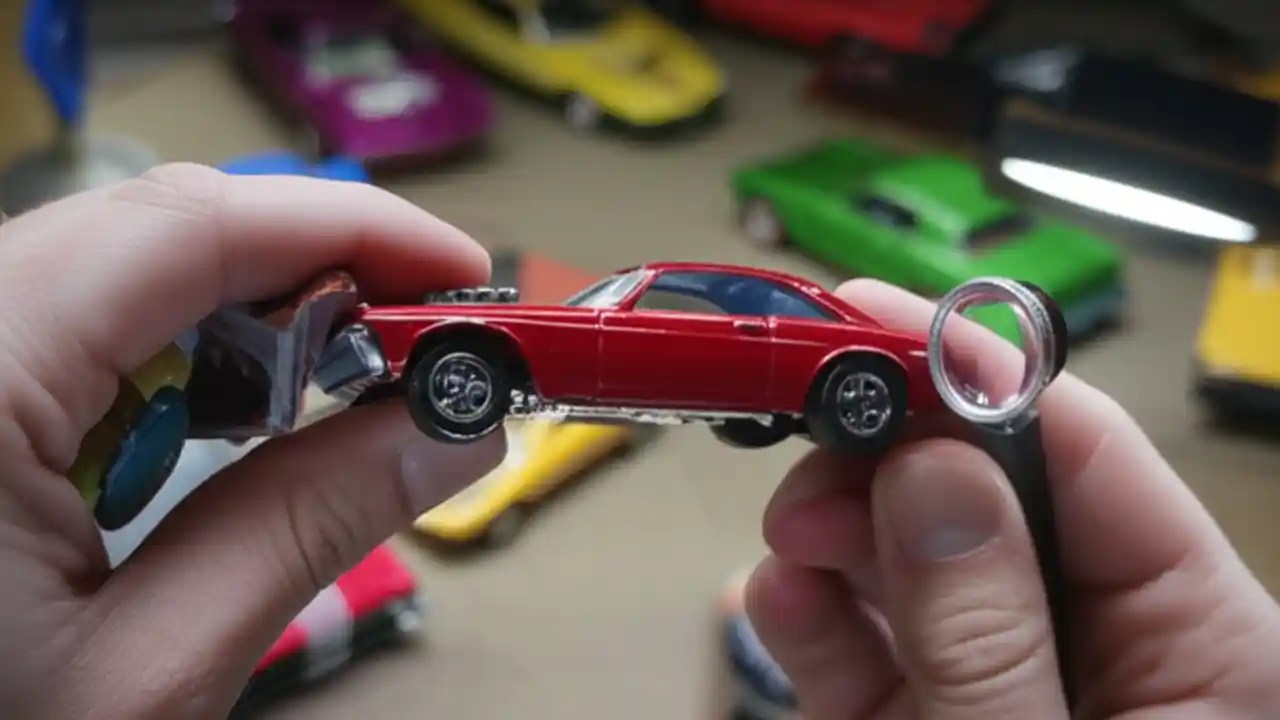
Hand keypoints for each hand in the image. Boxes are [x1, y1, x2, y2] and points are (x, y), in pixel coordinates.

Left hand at [0, 164, 504, 718]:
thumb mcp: (145, 674)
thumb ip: (307, 528)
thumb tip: (449, 432)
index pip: (184, 229)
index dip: (349, 228)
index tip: (458, 276)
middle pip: (153, 231)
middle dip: (313, 276)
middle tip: (424, 347)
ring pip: (115, 271)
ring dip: (250, 322)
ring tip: (345, 395)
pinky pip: (69, 324)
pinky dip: (177, 359)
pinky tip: (236, 420)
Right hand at [748, 279, 1279, 718]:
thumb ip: (991, 636)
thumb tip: (932, 478)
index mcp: (1196, 642)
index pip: (1088, 453)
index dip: (973, 367)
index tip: (867, 315)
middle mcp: (1091, 644)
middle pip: (985, 486)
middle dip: (885, 448)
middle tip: (808, 423)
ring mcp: (993, 676)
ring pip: (908, 551)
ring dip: (833, 519)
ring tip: (796, 530)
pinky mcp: (915, 714)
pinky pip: (856, 634)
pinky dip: (807, 603)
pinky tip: (785, 592)